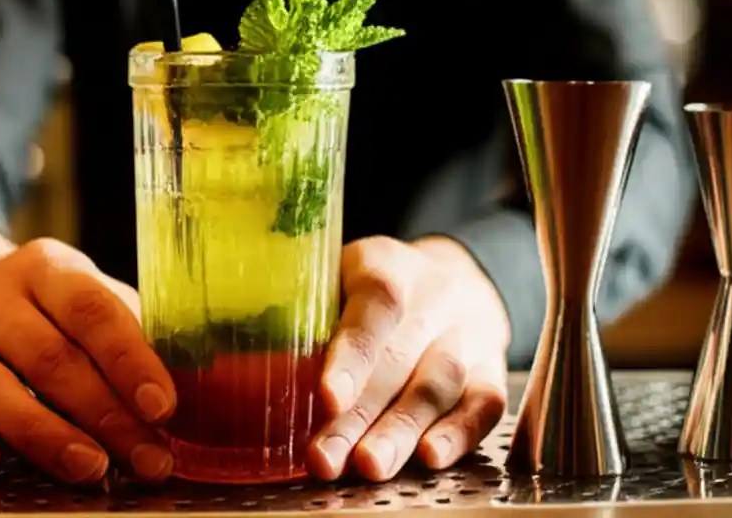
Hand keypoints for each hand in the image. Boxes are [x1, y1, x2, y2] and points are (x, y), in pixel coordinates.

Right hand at [0, 228, 176, 482]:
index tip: (164, 406)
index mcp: (47, 268)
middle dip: (104, 415)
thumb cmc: (41, 301)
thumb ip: (133, 327)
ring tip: (89, 468)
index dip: (130, 360)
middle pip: (48, 358)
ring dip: (40, 433)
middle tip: (146, 457)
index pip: (91, 310)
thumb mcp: (86, 291)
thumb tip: (201, 374)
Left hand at [309, 235, 509, 481]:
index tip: (328, 398)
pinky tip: (429, 458)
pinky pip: (484, 403)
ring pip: (438, 385)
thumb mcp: (334, 277)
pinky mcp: (493, 368)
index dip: (352, 355)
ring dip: (401, 432)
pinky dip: (458, 435)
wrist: (452, 276)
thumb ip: (299, 314)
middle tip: (326, 457)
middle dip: (359, 417)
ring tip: (369, 467)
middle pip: (399, 360)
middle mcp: (435, 296)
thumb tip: (238, 363)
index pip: (375, 307)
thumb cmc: (370, 289)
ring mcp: (469, 333)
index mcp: (385, 263)